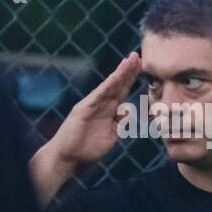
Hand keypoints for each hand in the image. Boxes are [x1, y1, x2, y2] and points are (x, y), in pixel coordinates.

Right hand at [49, 51, 141, 165]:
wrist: (68, 156)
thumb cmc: (88, 147)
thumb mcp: (111, 135)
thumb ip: (120, 123)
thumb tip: (129, 110)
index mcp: (109, 110)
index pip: (123, 90)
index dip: (132, 79)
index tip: (142, 66)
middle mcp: (102, 103)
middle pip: (118, 84)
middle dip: (128, 70)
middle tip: (138, 56)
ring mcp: (93, 104)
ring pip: (110, 86)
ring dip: (120, 73)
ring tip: (129, 60)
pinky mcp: (85, 109)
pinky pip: (99, 95)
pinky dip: (108, 85)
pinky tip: (117, 76)